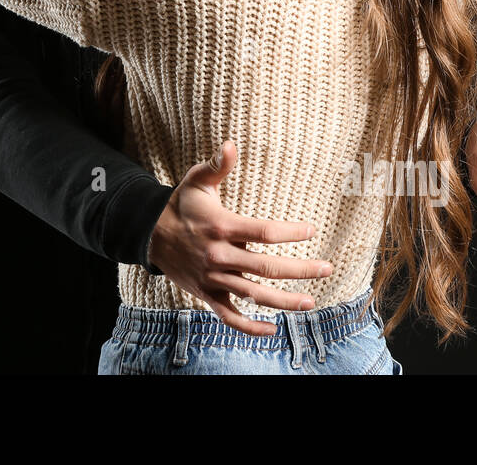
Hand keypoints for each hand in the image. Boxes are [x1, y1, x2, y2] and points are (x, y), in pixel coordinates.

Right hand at [149, 140, 333, 335]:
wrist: (150, 234)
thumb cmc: (181, 205)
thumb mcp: (197, 181)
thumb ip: (217, 165)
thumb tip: (230, 144)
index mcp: (222, 227)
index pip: (264, 232)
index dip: (291, 233)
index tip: (312, 230)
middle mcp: (219, 256)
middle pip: (266, 267)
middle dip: (300, 269)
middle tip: (326, 268)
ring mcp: (213, 279)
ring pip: (254, 295)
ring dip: (284, 301)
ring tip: (310, 301)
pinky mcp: (207, 295)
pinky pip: (229, 316)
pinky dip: (249, 327)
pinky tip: (272, 331)